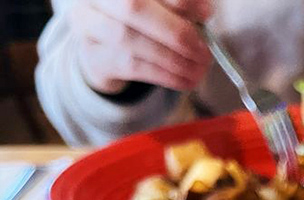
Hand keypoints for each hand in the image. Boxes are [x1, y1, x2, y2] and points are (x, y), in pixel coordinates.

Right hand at [70, 0, 212, 95]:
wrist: (103, 45)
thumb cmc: (139, 19)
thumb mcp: (156, 5)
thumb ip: (175, 6)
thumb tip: (204, 12)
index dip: (180, 0)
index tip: (207, 12)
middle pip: (132, 8)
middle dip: (175, 30)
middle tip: (204, 49)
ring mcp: (90, 27)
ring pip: (131, 41)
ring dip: (173, 59)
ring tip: (200, 68)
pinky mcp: (96, 58)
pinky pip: (133, 67)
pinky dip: (165, 75)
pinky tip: (186, 80)